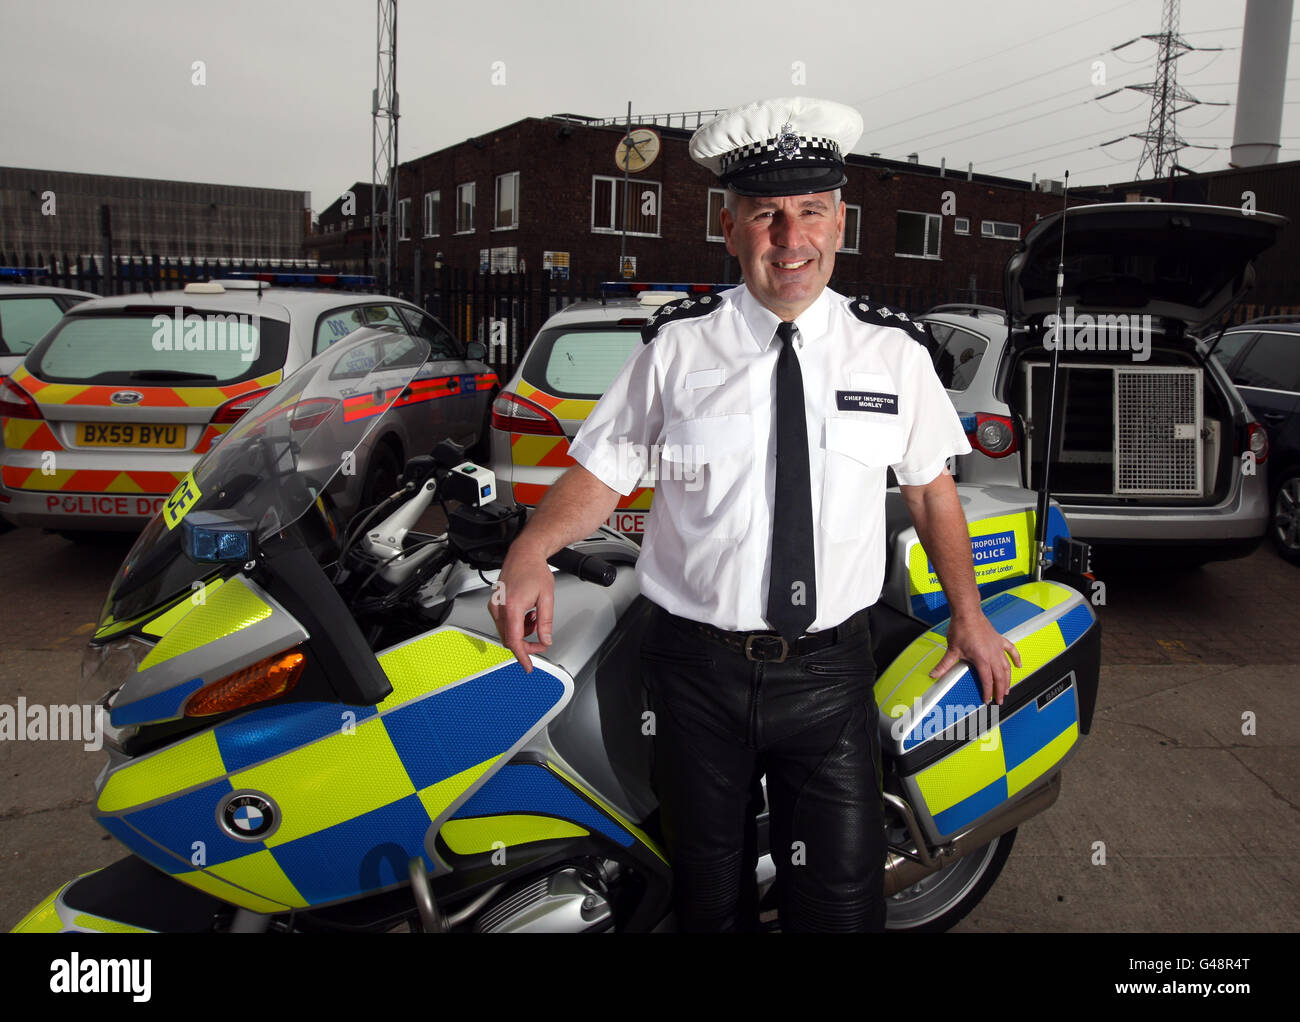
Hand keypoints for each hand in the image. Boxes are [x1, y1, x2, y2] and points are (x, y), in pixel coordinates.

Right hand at [487, 541, 554, 672]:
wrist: (524, 554)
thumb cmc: (534, 570)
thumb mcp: (547, 598)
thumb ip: (545, 622)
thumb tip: (544, 640)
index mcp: (512, 607)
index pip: (514, 641)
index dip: (522, 656)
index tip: (527, 666)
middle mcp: (499, 607)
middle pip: (509, 639)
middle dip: (525, 644)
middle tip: (540, 641)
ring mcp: (495, 605)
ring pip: (507, 632)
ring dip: (522, 632)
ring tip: (535, 618)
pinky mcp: (494, 603)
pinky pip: (504, 623)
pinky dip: (517, 624)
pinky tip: (527, 614)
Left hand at [930, 613, 1021, 704]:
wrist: (967, 613)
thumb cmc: (961, 629)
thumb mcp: (952, 650)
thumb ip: (944, 665)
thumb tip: (934, 674)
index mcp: (982, 660)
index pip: (987, 681)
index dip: (988, 692)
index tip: (987, 700)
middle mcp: (993, 655)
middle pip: (1000, 677)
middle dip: (1000, 690)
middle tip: (1000, 700)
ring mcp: (998, 648)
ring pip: (1006, 667)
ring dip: (1008, 679)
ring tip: (1007, 689)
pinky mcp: (1000, 640)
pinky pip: (1011, 650)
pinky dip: (1016, 658)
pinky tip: (1018, 665)